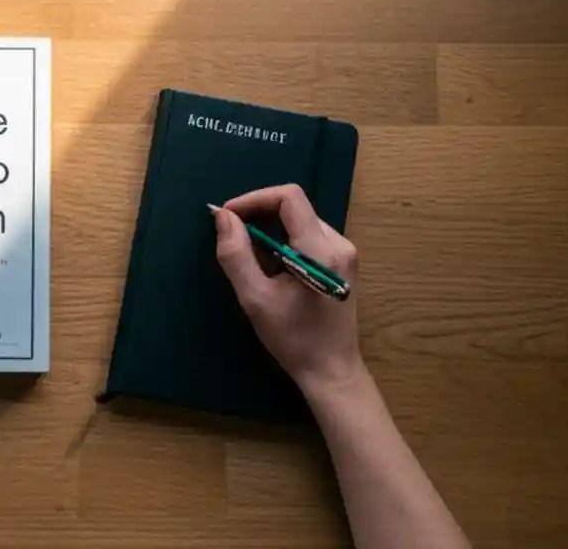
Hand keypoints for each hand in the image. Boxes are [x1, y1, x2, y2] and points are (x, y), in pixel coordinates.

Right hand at [212, 184, 362, 396]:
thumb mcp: (256, 299)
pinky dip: (284, 241)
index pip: (289, 197)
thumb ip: (236, 255)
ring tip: (249, 256)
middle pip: (294, 207)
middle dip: (259, 214)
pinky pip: (308, 236)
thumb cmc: (294, 339)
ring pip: (300, 221)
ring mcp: (344, 253)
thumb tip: (223, 217)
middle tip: (232, 236)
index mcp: (320, 251)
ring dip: (270, 229)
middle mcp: (338, 244)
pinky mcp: (342, 263)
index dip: (254, 199)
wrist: (331, 370)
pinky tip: (271, 267)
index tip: (227, 217)